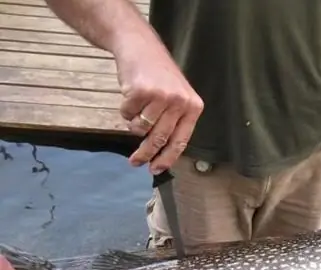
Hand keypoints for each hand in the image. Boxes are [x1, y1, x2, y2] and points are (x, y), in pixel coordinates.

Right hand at [114, 40, 203, 173]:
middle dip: (145, 154)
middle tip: (135, 162)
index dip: (168, 158)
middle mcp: (180, 102)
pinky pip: (127, 115)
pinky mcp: (141, 91)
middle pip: (159, 139)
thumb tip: (161, 154)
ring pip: (141, 128)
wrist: (141, 47)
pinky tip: (130, 95)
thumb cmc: (158, 76)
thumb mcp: (177, 97)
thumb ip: (173, 122)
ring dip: (133, 125)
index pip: (181, 141)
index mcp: (193, 107)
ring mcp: (161, 96)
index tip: (156, 170)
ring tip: (135, 111)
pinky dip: (125, 110)